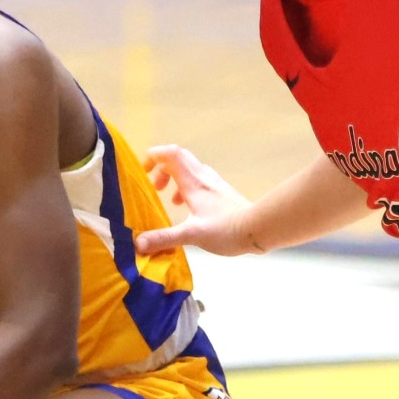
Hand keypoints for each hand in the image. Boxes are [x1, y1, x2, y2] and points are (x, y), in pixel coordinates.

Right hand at [134, 145, 261, 255]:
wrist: (260, 228)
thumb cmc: (227, 229)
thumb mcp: (192, 235)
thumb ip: (164, 238)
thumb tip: (137, 244)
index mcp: (193, 182)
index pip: (170, 154)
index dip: (153, 156)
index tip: (143, 173)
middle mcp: (203, 177)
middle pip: (178, 158)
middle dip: (161, 168)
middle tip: (154, 187)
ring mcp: (213, 183)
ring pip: (189, 169)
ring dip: (174, 178)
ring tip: (168, 199)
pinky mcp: (220, 192)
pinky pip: (198, 181)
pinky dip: (186, 188)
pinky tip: (187, 207)